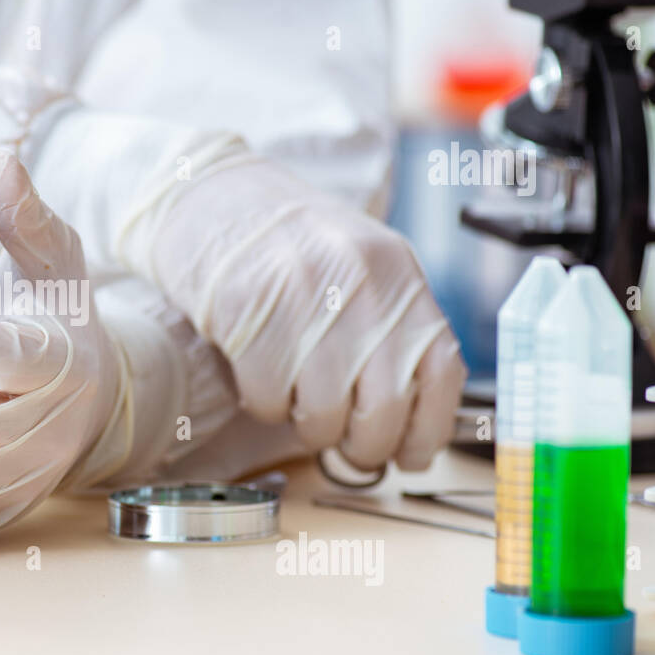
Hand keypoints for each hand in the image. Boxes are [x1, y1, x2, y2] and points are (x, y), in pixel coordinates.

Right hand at [141, 164, 465, 471]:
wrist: (214, 200)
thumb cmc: (291, 251)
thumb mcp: (361, 275)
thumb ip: (393, 333)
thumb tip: (414, 424)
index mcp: (397, 276)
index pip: (439, 372)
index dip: (429, 429)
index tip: (411, 454)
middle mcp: (359, 284)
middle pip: (383, 408)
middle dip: (365, 446)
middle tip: (347, 446)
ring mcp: (303, 298)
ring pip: (324, 415)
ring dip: (310, 427)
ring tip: (297, 399)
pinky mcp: (248, 314)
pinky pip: (268, 400)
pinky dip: (264, 404)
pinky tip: (261, 376)